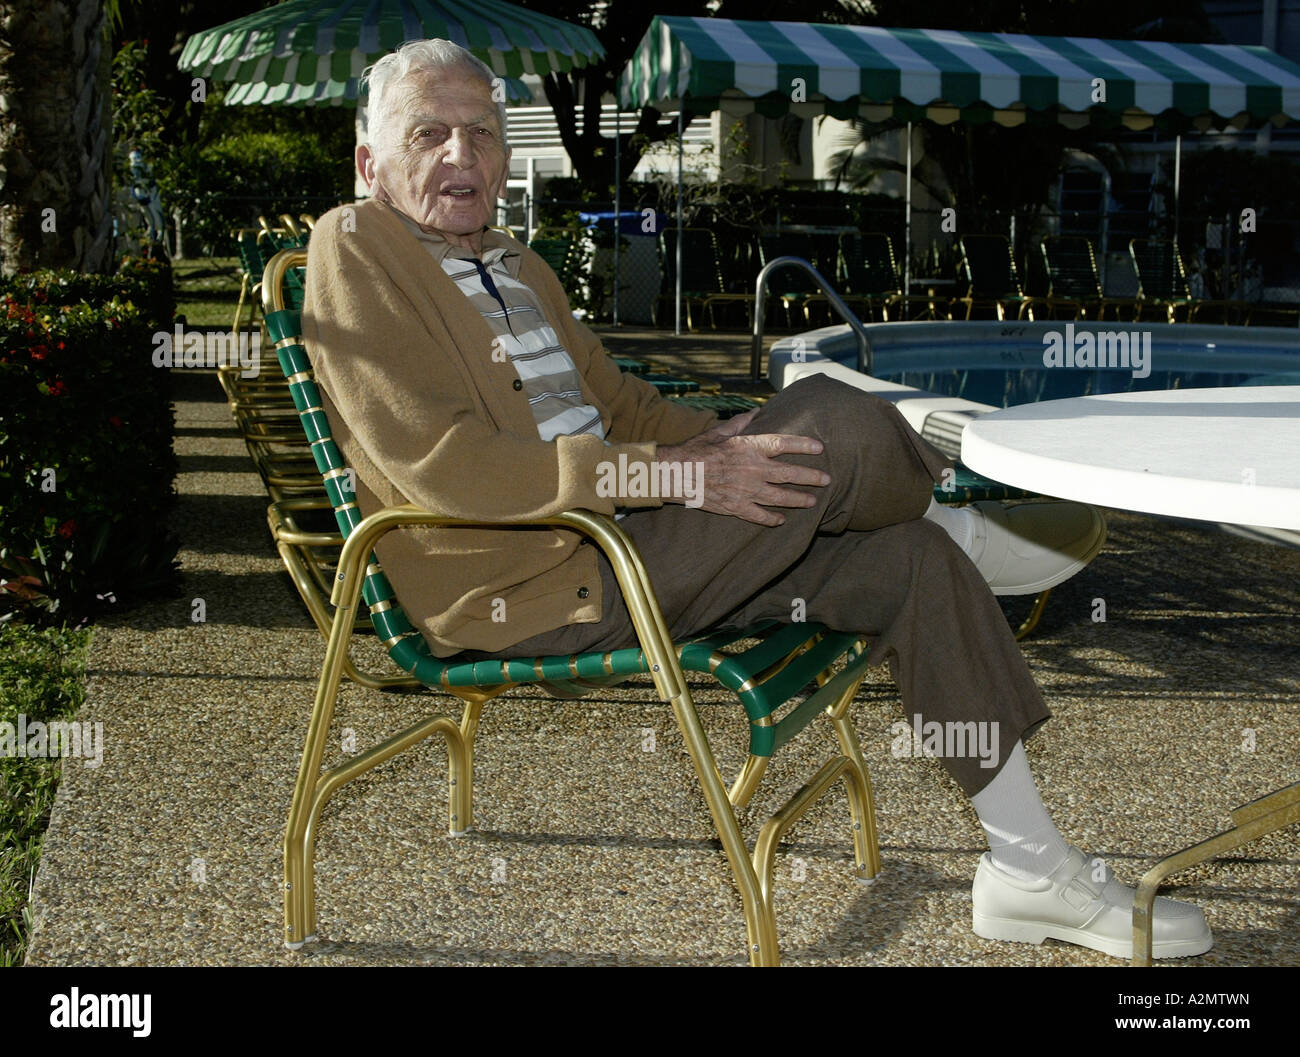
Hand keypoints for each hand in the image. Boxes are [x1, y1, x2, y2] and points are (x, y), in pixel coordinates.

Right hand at [656, 413, 829, 525]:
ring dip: (799, 499)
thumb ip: (741, 424)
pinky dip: (772, 519)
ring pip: (780, 497)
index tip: (819, 448)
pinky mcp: (737, 507)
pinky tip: (781, 520)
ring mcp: (746, 490)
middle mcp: (753, 469)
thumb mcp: (719, 431)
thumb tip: (756, 413)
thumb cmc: (697, 450)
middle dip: (811, 477)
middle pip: (790, 474)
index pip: (784, 444)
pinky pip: (760, 516)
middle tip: (826, 479)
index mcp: (750, 447)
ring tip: (812, 501)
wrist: (677, 474)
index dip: (804, 446)